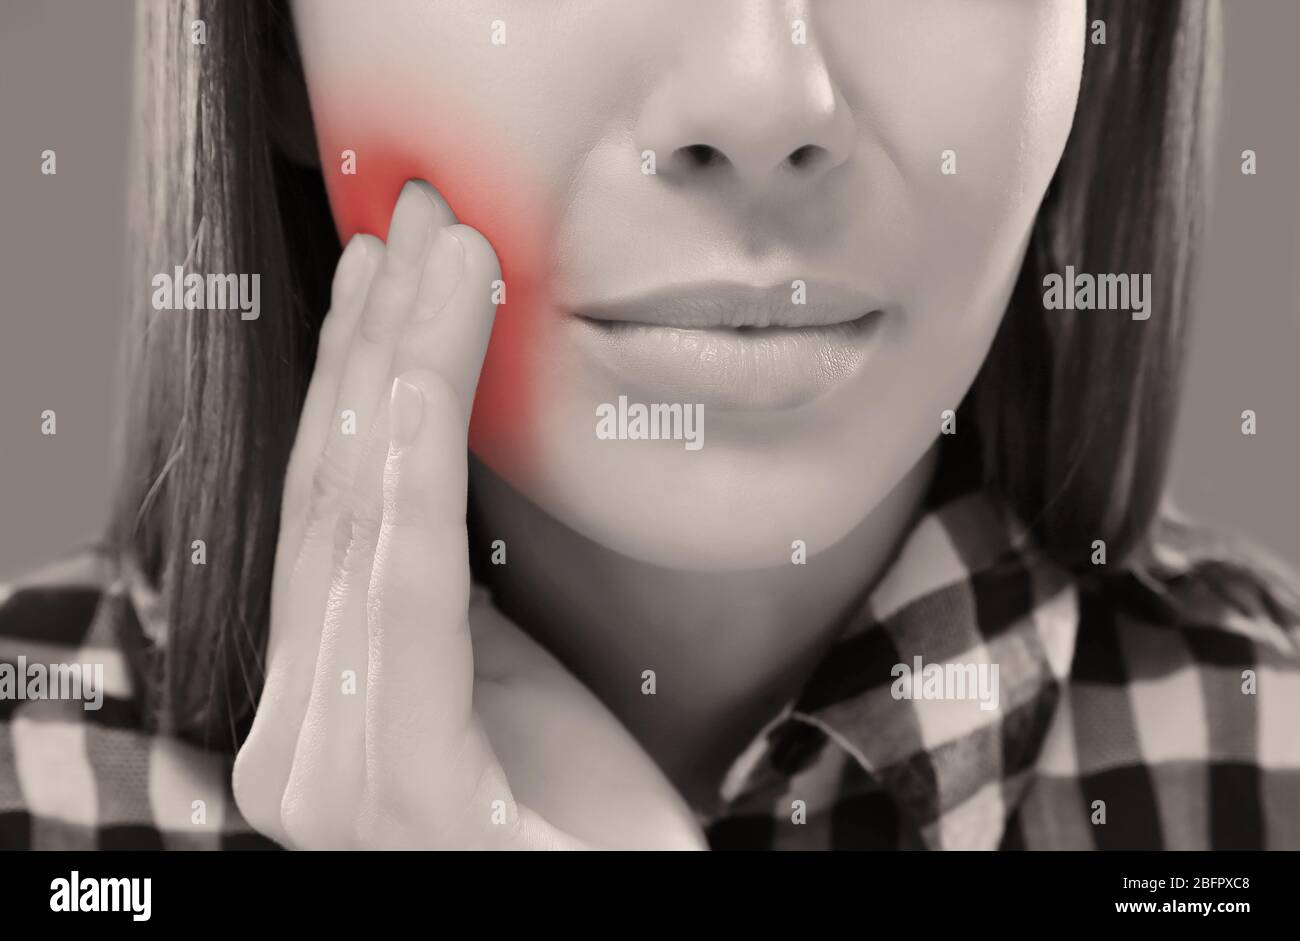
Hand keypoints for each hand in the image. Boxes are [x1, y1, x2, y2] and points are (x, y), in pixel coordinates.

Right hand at [232, 180, 703, 848]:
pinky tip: (428, 367)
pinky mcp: (396, 787)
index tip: (385, 268)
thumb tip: (417, 473)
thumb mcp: (497, 678)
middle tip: (411, 218)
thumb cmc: (581, 810)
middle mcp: (294, 741)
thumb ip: (431, 596)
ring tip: (441, 249)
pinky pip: (404, 586)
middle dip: (375, 343)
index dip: (352, 378)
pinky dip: (415, 462)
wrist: (630, 905)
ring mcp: (330, 773)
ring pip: (365, 515)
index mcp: (315, 710)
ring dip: (402, 364)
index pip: (332, 512)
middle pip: (337, 497)